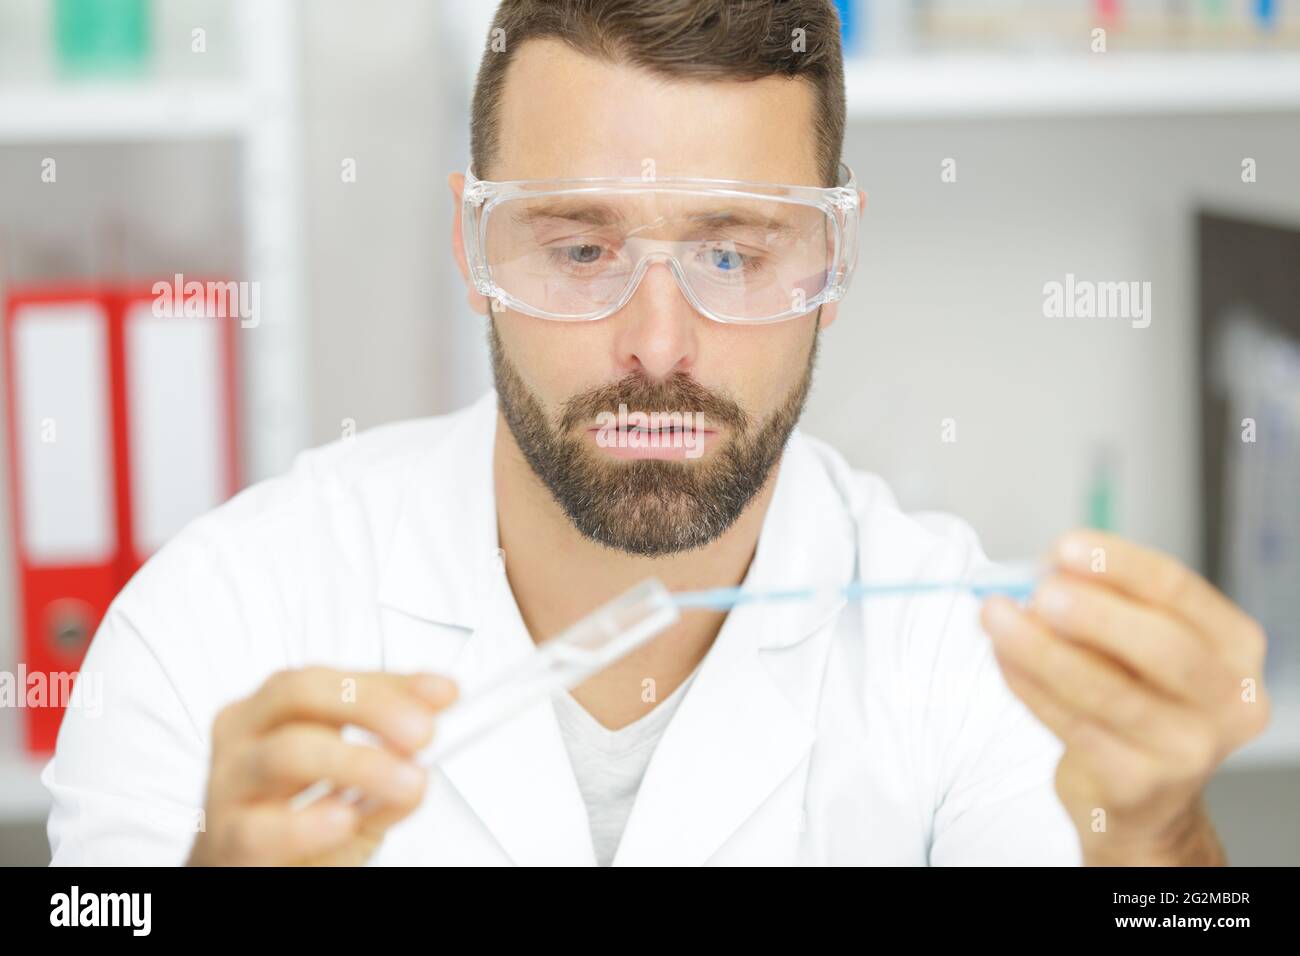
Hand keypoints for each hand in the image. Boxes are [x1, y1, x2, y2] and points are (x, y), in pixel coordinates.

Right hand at [187, 668, 457, 865]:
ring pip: (286, 752)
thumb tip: (426, 751)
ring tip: (406, 781)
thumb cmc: (294, 819)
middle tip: (422, 732)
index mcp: (275, 708)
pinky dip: (308, 822)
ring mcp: (228, 784)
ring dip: (357, 762)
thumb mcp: (356, 784)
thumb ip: (393, 762)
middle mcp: (245, 733)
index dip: (390, 684)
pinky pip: (262, 826)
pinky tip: (343, 817)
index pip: (332, 678)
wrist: (246, 871)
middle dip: (370, 706)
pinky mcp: (225, 840)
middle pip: (301, 693)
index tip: (443, 693)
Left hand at [980, 530, 1270, 865]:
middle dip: (1095, 613)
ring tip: (996, 617)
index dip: (1119, 565)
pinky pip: (1071, 723)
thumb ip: (1105, 604)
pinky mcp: (1135, 783)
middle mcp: (1227, 700)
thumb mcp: (1138, 645)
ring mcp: (1186, 750)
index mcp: (1233, 647)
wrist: (1144, 797)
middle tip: (1040, 592)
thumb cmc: (1139, 700)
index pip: (1179, 592)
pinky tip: (1002, 656)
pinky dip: (1028, 684)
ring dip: (1040, 647)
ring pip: (1106, 690)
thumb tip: (1050, 571)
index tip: (1064, 548)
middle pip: (1163, 647)